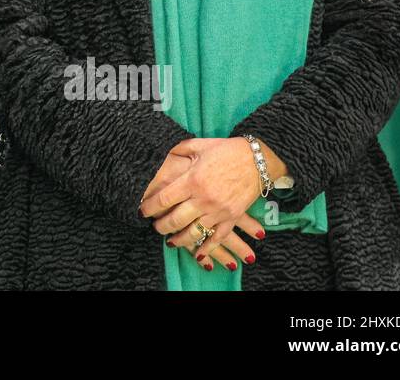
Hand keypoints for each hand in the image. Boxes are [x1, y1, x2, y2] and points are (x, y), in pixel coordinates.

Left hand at [142, 137, 265, 271]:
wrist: (258, 159)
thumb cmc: (226, 150)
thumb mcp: (199, 145)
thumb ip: (178, 150)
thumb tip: (162, 151)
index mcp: (192, 180)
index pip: (163, 199)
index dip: (149, 207)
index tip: (141, 211)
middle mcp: (203, 199)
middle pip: (175, 220)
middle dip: (161, 226)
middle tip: (155, 227)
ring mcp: (218, 210)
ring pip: (193, 232)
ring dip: (179, 240)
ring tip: (171, 241)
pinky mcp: (232, 217)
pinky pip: (217, 238)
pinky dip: (207, 249)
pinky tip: (198, 254)